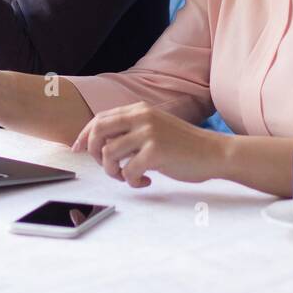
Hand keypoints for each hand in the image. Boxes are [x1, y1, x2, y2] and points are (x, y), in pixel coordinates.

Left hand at [71, 102, 228, 187]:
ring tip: (129, 176)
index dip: (84, 136)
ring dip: (113, 172)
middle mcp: (142, 117)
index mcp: (139, 110)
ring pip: (108, 154)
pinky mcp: (155, 152)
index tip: (77, 150)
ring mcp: (148, 133)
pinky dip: (132, 181)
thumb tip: (100, 144)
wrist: (214, 152)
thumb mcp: (155, 128)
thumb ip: (131, 130)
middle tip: (107, 167)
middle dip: (93, 153)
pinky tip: (146, 181)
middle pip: (98, 132)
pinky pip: (127, 172)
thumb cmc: (184, 145)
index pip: (99, 119)